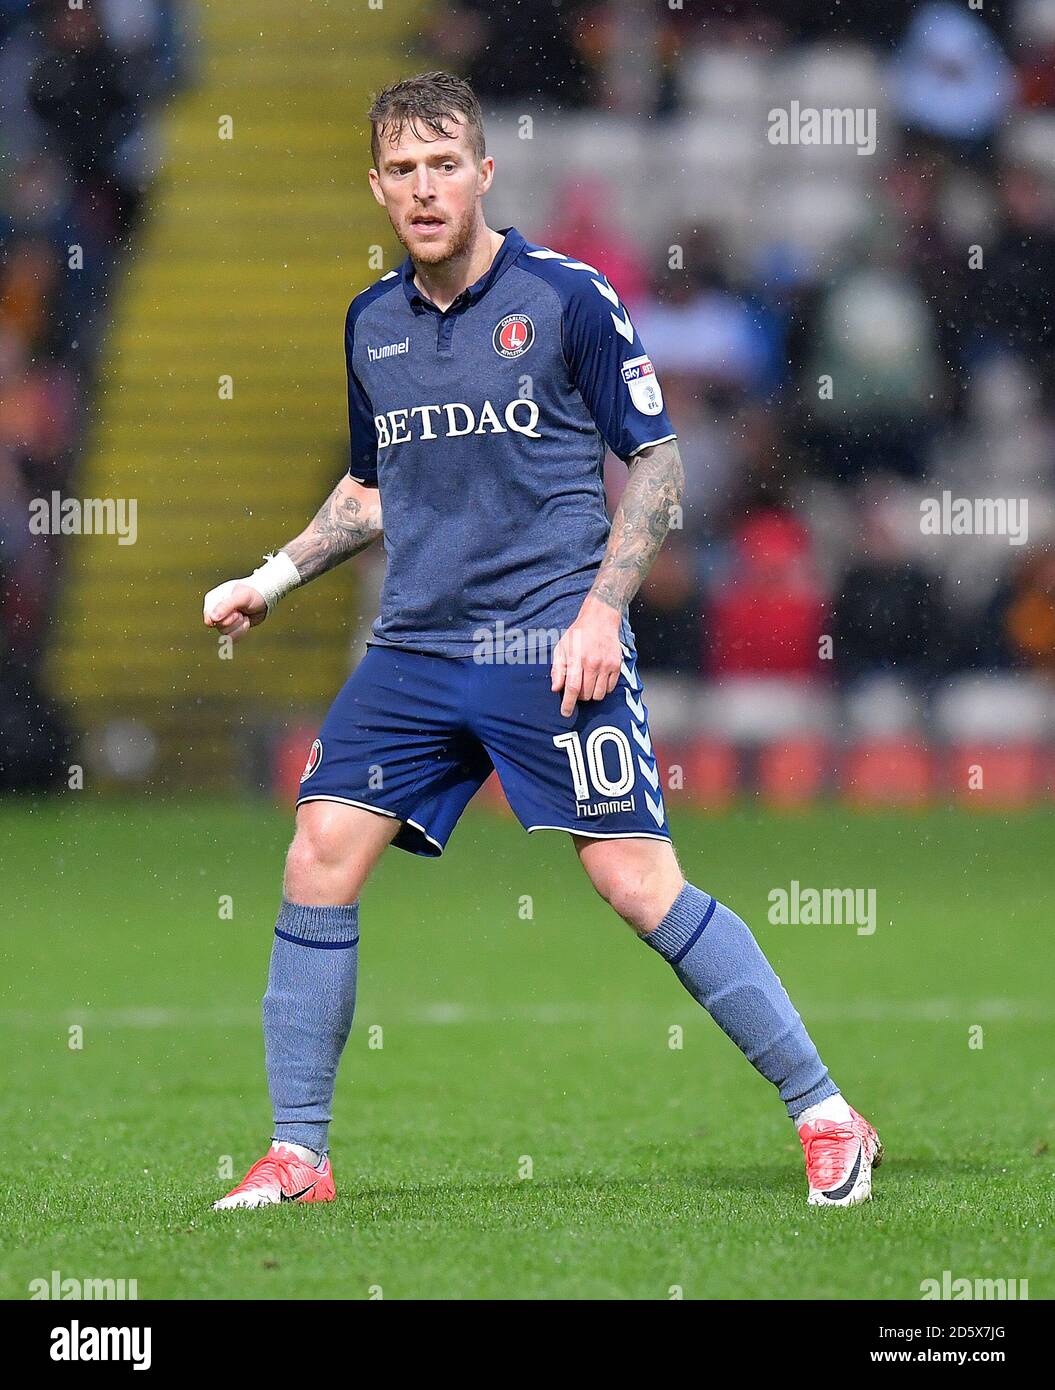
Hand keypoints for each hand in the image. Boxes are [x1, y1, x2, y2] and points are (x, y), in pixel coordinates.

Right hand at [202, 579, 267, 641]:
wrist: (264, 599)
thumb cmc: (252, 593)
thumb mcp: (241, 597)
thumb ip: (225, 606)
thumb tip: (212, 619)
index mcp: (213, 599)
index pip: (209, 617)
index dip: (221, 619)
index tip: (234, 612)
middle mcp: (215, 610)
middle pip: (219, 626)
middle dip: (234, 620)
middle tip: (240, 611)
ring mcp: (223, 619)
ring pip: (225, 633)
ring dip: (239, 625)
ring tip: (244, 615)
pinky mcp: (231, 627)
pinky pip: (231, 638)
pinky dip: (241, 631)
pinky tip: (246, 621)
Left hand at [550, 595, 622, 717]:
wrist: (600, 619)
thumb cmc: (578, 634)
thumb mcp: (561, 648)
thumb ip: (557, 669)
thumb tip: (556, 688)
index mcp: (577, 659)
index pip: (572, 688)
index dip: (568, 704)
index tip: (565, 713)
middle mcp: (593, 663)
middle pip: (586, 694)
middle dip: (579, 696)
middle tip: (576, 687)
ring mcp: (607, 665)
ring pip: (599, 695)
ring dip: (591, 694)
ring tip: (587, 683)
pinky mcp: (617, 666)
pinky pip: (610, 688)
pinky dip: (602, 689)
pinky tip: (597, 679)